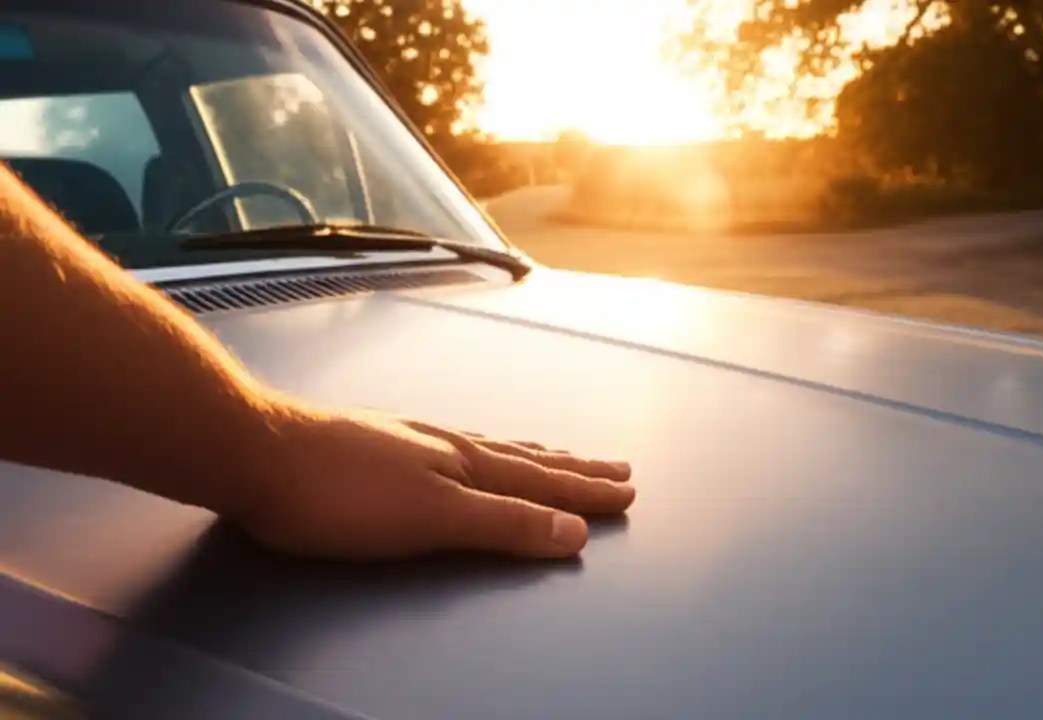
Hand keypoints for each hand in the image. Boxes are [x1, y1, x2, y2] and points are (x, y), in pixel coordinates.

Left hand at [230, 405, 633, 559]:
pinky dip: (489, 448)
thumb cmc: (340, 494)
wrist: (255, 450)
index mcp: (466, 464)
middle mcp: (448, 445)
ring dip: (537, 455)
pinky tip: (472, 446)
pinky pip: (460, 443)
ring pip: (494, 447)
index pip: (542, 482)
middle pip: (528, 459)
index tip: (627, 491)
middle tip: (617, 468)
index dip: (585, 492)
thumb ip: (504, 524)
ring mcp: (414, 439)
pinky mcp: (381, 441)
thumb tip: (573, 531)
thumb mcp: (433, 518)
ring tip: (564, 453)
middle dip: (575, 469)